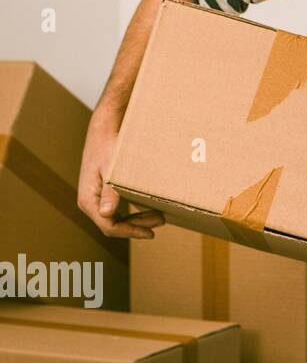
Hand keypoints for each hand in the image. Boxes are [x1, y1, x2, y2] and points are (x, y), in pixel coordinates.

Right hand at [78, 112, 166, 237]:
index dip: (130, 232)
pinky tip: (148, 208)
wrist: (104, 129)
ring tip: (158, 216)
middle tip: (161, 220)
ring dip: (137, 220)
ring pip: (116, 219)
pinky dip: (133, 212)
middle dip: (137, 226)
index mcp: (88, 200)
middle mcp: (89, 202)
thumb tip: (107, 214)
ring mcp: (96, 198)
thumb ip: (111, 192)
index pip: (109, 227)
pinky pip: (117, 210)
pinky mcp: (102, 193)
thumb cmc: (109, 147)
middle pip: (113, 225)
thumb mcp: (112, 169)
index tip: (150, 233)